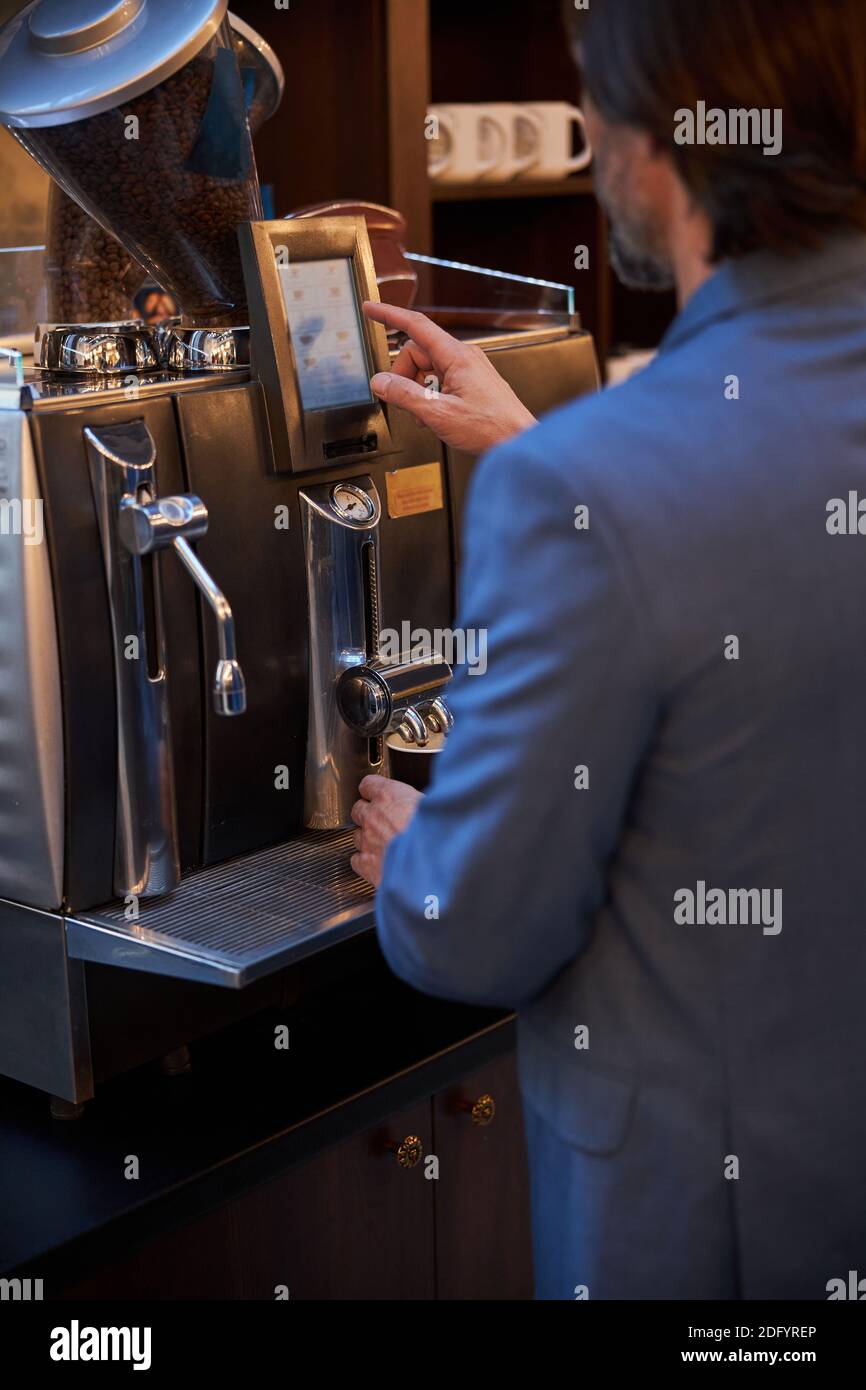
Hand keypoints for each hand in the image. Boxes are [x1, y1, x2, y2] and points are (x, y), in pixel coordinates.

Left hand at [350, 775, 422, 886]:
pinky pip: (356, 860)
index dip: (374, 790)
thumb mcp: (433, 806)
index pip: (368, 784)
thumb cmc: (437, 834)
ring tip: (386, 845)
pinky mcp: (366, 864)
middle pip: (358, 809)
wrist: (431, 865)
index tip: (380, 794)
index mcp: (389, 796)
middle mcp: (373, 816)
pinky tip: (378, 863)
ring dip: (368, 838)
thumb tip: (419, 804)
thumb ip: (417, 803)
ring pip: (357, 835)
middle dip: (369, 814)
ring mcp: (367, 840)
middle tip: (384, 821)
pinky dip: (364, 862)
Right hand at [363, 301, 536, 454]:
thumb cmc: (491, 428)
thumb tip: (381, 382)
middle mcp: (464, 357)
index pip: (415, 325)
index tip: (371, 309)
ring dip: (418, 391)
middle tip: (405, 402)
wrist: (518, 442)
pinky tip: (436, 416)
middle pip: (418, 353)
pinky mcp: (472, 383)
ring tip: (426, 415)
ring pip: (428, 370)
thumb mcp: (438, 413)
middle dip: (405, 377)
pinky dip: (431, 397)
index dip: (389, 315)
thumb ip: (405, 395)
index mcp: (456, 356)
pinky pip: (441, 381)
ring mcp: (469, 370)